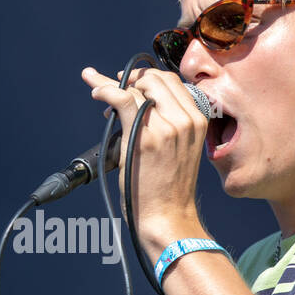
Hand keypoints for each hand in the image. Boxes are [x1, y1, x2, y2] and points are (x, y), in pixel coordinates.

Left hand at [79, 65, 207, 261]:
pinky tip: (97, 93)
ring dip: (114, 86)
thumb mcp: (182, 150)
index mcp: (197, 121)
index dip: (148, 77)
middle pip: (154, 80)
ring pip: (137, 89)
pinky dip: (105, 90)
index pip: (172, 82)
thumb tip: (141, 103)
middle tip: (114, 87)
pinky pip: (122, 99)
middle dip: (131, 79)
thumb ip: (170, 124)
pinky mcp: (143, 137)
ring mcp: (165, 127)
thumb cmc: (169, 189)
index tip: (132, 83)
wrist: (167, 217)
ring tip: (101, 94)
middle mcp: (185, 120)